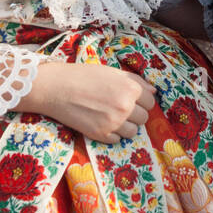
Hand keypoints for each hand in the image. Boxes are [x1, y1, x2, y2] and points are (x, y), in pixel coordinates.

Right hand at [21, 61, 155, 143]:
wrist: (57, 88)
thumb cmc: (85, 76)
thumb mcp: (113, 72)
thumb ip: (136, 81)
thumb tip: (154, 91)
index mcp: (131, 89)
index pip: (150, 102)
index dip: (141, 100)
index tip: (130, 99)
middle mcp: (125, 107)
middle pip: (144, 118)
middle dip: (135, 114)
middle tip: (119, 107)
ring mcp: (114, 123)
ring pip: (133, 132)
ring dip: (126, 126)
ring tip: (111, 116)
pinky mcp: (101, 135)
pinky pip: (118, 140)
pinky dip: (113, 134)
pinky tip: (101, 122)